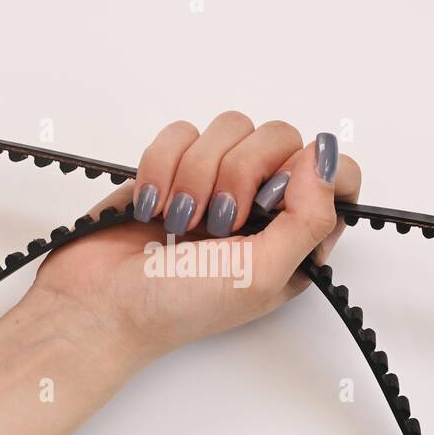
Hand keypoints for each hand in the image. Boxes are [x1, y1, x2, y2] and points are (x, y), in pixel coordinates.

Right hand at [29, 112, 361, 363]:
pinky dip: (163, 166)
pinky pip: (183, 132)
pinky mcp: (174, 167)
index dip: (308, 174)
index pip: (337, 174)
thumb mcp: (262, 276)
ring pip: (231, 127)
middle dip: (241, 174)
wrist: (96, 304)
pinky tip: (152, 206)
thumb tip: (326, 158)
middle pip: (281, 138)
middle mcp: (264, 207)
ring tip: (179, 220)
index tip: (272, 199)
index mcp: (296, 239)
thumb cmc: (177, 307)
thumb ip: (309, 219)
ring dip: (198, 174)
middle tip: (218, 222)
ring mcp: (219, 183)